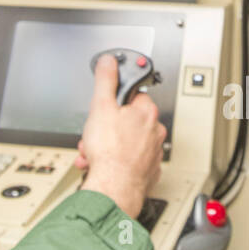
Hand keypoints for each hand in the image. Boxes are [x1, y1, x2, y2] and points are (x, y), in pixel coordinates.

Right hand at [75, 54, 165, 217]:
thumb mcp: (101, 106)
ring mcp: (153, 154)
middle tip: (93, 136)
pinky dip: (114, 163)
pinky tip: (102, 166)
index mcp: (147, 113)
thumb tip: (109, 62)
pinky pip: (128, 163)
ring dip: (105, 147)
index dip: (112, 104)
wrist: (114, 187)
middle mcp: (155, 132)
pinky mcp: (148, 172)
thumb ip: (106, 80)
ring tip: (93, 154)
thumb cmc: (110, 152)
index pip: (132, 97)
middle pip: (126, 123)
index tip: (103, 110)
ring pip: (125, 144)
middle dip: (105, 129)